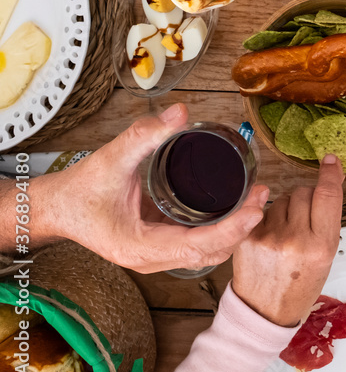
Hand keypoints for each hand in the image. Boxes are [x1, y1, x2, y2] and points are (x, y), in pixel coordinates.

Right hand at [33, 104, 268, 272]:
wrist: (56, 207)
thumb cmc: (79, 191)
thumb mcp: (110, 160)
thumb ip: (144, 135)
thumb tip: (180, 112)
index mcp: (140, 248)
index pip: (198, 246)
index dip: (231, 229)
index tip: (256, 207)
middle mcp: (151, 260)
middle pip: (210, 253)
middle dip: (241, 227)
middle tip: (263, 194)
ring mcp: (157, 257)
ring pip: (206, 253)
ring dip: (235, 230)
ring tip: (256, 199)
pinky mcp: (160, 247)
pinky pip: (198, 247)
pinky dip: (221, 232)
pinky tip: (236, 209)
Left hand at [232, 154, 344, 326]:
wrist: (266, 310)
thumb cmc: (301, 284)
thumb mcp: (326, 255)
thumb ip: (326, 220)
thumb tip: (327, 183)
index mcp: (321, 245)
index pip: (327, 196)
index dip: (330, 174)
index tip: (330, 161)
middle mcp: (296, 239)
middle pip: (303, 192)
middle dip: (306, 197)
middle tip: (305, 218)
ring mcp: (269, 237)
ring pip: (282, 197)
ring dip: (286, 206)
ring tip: (286, 231)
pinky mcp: (248, 238)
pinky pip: (261, 209)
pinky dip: (267, 216)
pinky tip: (270, 234)